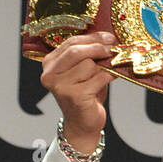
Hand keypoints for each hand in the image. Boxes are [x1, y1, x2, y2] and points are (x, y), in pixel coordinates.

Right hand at [39, 32, 115, 153]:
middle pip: (76, 51)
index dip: (92, 38)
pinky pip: (98, 78)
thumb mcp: (82, 71)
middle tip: (113, 48)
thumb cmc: (84, 95)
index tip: (108, 37)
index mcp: (49, 64)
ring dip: (102, 67)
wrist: (83, 124)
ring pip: (88, 64)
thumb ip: (86, 54)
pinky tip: (112, 77)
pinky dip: (109, 76)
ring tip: (106, 73)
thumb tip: (107, 38)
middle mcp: (50, 75)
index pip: (70, 42)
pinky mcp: (75, 97)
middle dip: (97, 47)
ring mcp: (61, 87)